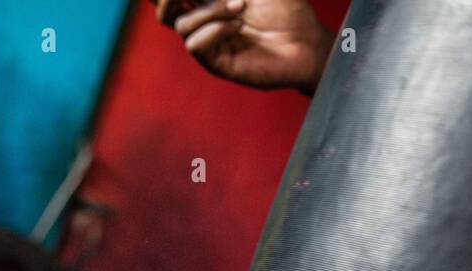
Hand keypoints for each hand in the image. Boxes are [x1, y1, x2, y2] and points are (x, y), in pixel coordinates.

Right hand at [153, 0, 333, 94]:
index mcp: (210, 2)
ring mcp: (209, 44)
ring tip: (240, 6)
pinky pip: (195, 46)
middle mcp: (205, 23)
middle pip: (164, 12)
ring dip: (210, 10)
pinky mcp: (216, 63)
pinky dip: (214, 30)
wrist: (306, 41)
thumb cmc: (286, 8)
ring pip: (181, 25)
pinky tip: (238, 26)